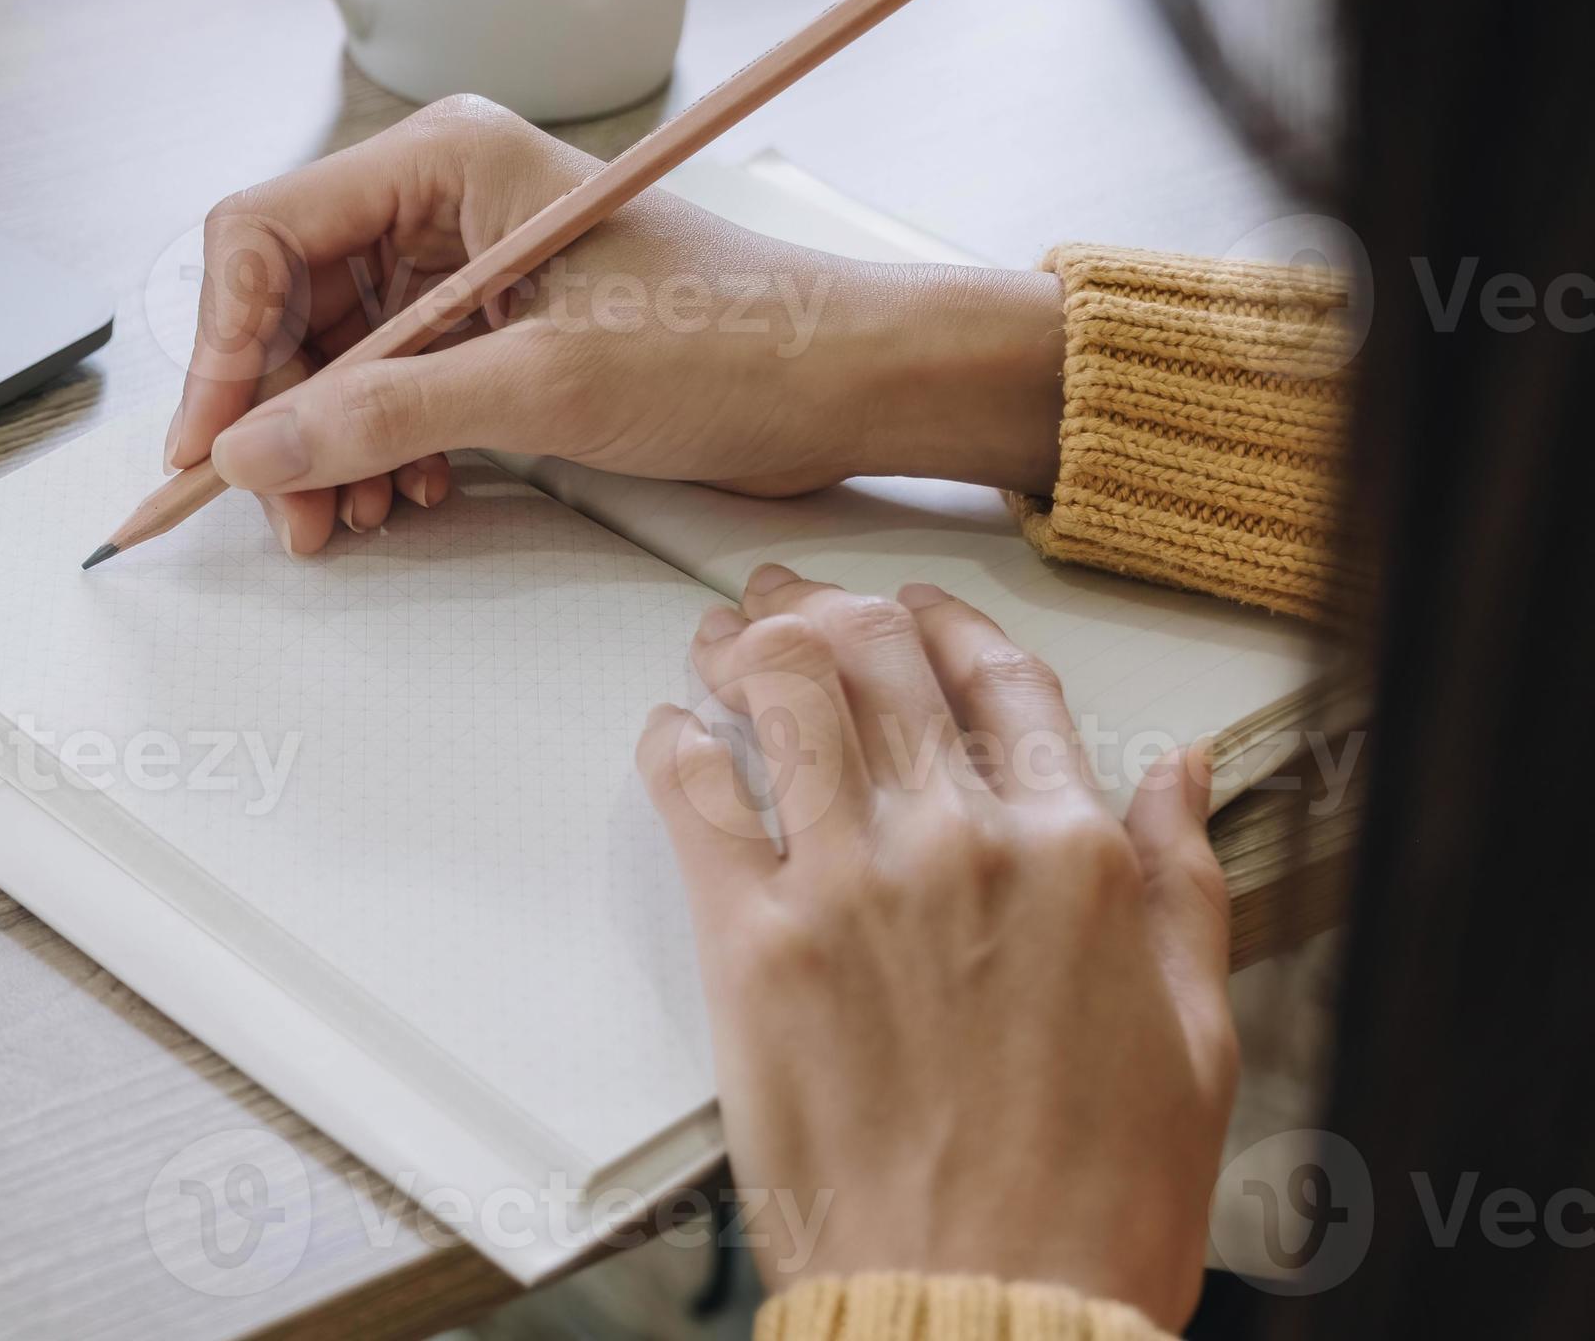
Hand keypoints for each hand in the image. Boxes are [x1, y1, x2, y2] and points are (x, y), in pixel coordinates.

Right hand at [164, 96, 1062, 554]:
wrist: (849, 381)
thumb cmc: (735, 341)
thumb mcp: (547, 385)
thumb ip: (387, 416)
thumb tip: (253, 452)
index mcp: (445, 163)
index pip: (263, 233)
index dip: (221, 343)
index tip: (211, 444)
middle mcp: (440, 202)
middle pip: (286, 304)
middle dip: (275, 413)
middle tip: (284, 510)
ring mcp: (461, 267)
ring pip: (329, 358)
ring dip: (323, 445)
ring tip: (347, 518)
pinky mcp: (489, 328)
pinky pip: (385, 388)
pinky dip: (375, 450)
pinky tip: (402, 495)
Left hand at [637, 567, 1235, 1323]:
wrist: (993, 1300)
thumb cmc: (1093, 1198)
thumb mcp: (1196, 1030)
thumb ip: (1183, 880)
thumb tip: (1181, 772)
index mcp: (1075, 856)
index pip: (1001, 680)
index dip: (947, 624)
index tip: (915, 608)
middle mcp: (960, 845)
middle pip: (879, 661)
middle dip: (828, 609)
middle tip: (789, 598)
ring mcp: (850, 886)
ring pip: (785, 697)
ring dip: (745, 647)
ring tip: (724, 638)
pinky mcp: (754, 943)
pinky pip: (697, 796)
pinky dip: (677, 744)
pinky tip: (674, 732)